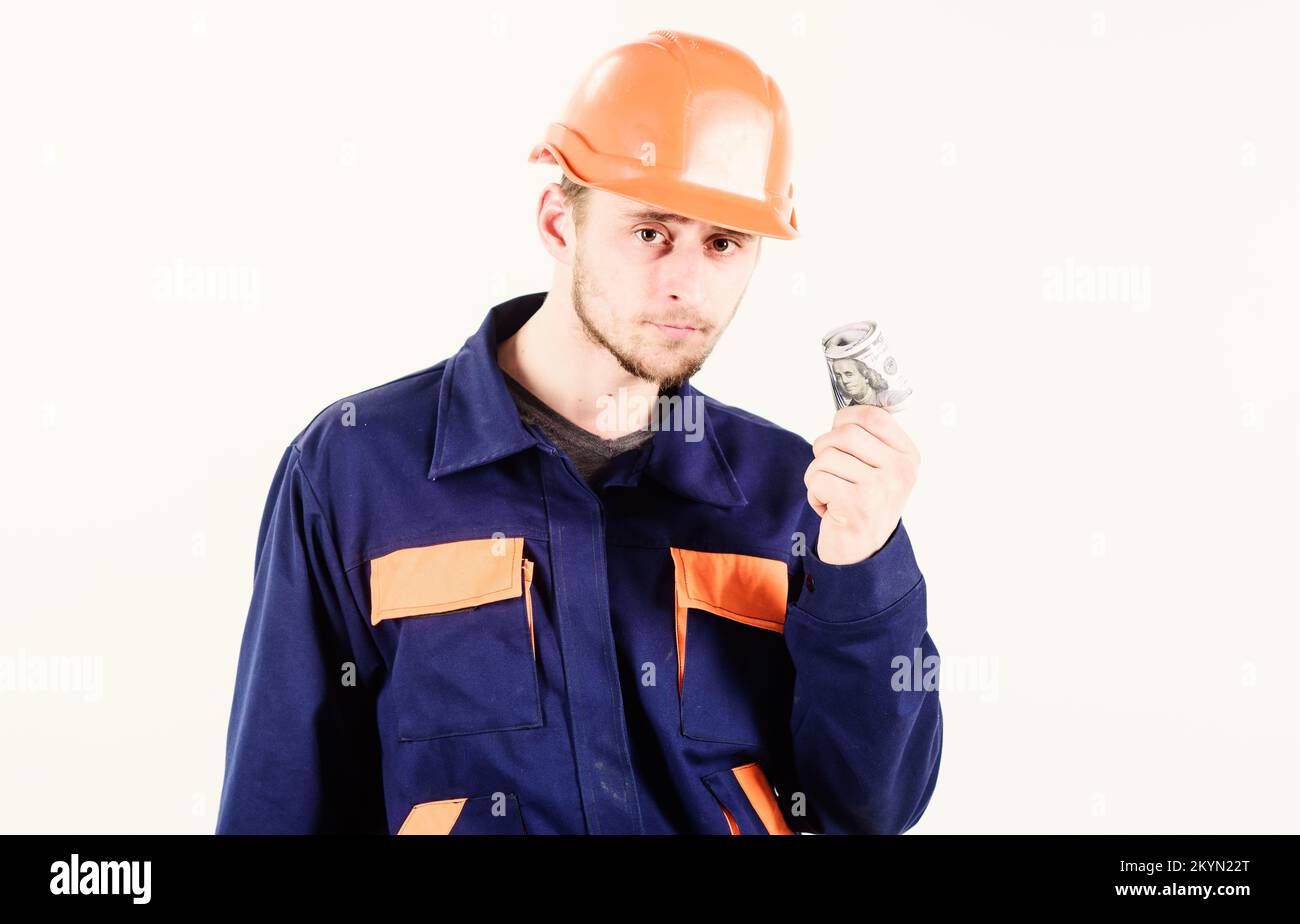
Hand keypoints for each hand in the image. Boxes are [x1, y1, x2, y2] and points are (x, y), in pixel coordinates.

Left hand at [804, 404, 920, 564]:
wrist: (862, 554)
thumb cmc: (864, 505)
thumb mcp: (879, 470)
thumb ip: (869, 441)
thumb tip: (843, 412)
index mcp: (907, 456)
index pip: (874, 416)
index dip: (846, 417)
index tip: (837, 429)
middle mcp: (900, 471)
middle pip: (845, 433)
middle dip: (824, 448)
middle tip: (827, 469)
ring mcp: (880, 488)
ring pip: (826, 457)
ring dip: (816, 475)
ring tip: (830, 492)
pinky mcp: (857, 505)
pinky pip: (817, 481)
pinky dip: (813, 495)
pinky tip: (828, 508)